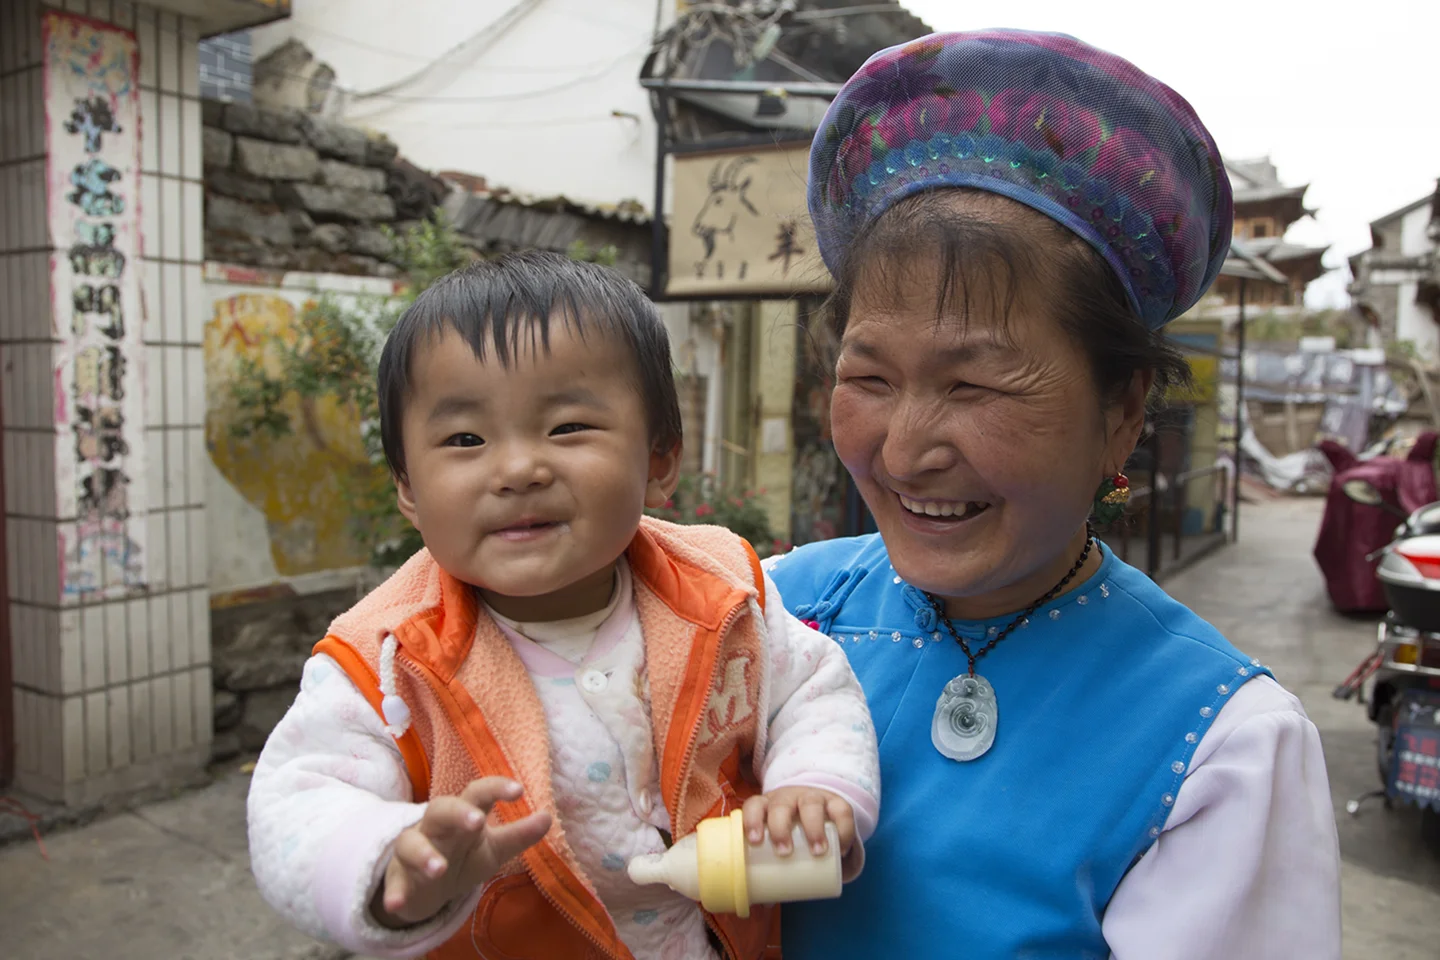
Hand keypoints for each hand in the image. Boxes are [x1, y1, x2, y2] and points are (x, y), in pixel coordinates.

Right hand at [374, 777, 551, 927]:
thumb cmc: (463, 857)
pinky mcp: (397, 878)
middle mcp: (436, 827)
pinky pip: (392, 883)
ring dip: (424, 854)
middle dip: (457, 813)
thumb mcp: (493, 848)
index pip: (477, 794)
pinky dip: (392, 892)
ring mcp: (413, 851)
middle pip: (440, 809)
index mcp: (463, 816)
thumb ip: (518, 834)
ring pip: (411, 843)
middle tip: (477, 821)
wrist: (426, 887)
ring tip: (439, 868)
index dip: (496, 788)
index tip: (518, 791)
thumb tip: (548, 817)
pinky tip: (396, 903)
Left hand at [741, 787, 854, 857]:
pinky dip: (843, 830)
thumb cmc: (792, 834)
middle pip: (781, 805)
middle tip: (784, 852)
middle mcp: (789, 798)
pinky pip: (842, 811)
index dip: (752, 820)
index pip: (755, 806)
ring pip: (810, 804)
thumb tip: (764, 902)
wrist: (821, 812)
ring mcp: (813, 797)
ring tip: (817, 851)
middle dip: (780, 827)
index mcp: (767, 806)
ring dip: (813, 827)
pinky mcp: (837, 803)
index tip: (755, 841)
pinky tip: (842, 848)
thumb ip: (773, 867)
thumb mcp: (779, 842)